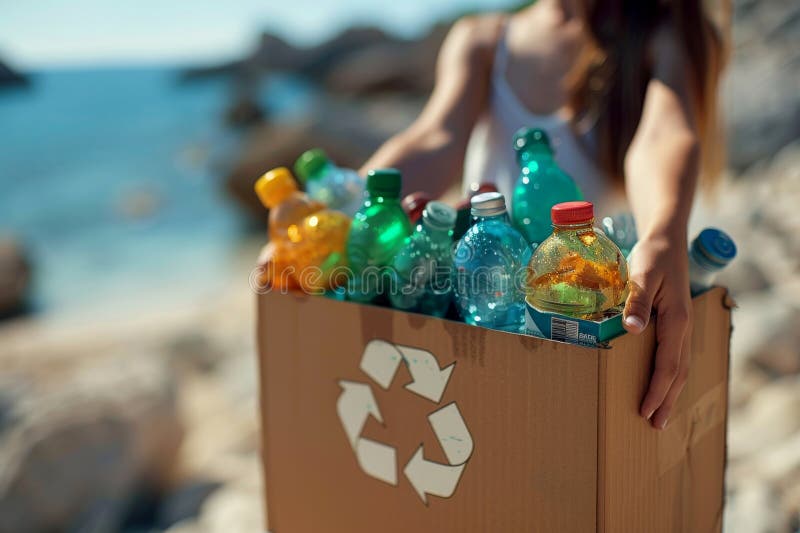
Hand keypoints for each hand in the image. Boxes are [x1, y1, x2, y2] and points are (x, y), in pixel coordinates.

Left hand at [623, 234, 691, 429]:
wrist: (666, 241)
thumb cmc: (652, 257)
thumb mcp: (642, 275)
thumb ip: (637, 301)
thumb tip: (634, 329)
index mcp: (676, 322)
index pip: (667, 365)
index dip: (656, 390)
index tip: (645, 410)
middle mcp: (683, 328)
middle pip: (678, 373)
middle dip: (666, 400)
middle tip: (655, 425)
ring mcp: (682, 327)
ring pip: (680, 367)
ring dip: (670, 392)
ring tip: (660, 414)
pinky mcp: (675, 323)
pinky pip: (676, 356)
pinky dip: (671, 376)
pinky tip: (662, 383)